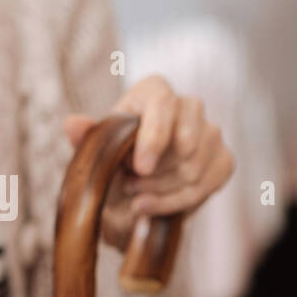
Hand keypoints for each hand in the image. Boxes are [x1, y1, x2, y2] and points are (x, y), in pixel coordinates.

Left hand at [64, 74, 233, 251]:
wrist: (132, 181)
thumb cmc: (113, 154)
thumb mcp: (95, 146)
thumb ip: (85, 135)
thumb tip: (73, 123)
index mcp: (154, 90)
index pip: (163, 103)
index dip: (154, 137)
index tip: (139, 169)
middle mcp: (189, 105)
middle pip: (184, 141)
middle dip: (155, 174)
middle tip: (129, 188)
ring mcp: (211, 131)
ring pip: (195, 168)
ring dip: (162, 191)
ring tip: (136, 197)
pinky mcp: (224, 159)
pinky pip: (208, 185)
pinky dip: (178, 202)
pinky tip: (154, 206)